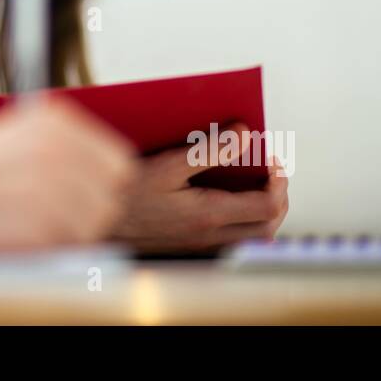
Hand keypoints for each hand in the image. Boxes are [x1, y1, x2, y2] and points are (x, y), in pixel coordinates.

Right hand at [0, 97, 137, 250]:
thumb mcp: (8, 137)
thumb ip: (58, 148)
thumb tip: (111, 177)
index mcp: (55, 120)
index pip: (117, 163)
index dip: (96, 185)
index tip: (72, 196)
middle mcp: (60, 147)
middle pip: (111, 197)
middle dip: (86, 211)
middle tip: (43, 217)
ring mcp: (53, 188)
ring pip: (94, 227)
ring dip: (68, 234)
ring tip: (23, 226)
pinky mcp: (41, 229)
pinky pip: (70, 250)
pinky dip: (48, 252)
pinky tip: (13, 238)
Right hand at [112, 123, 289, 253]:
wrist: (101, 219)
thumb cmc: (128, 191)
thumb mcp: (168, 164)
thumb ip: (210, 150)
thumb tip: (244, 134)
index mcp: (209, 215)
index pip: (266, 206)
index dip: (278, 182)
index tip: (271, 160)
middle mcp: (210, 236)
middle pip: (268, 228)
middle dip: (279, 199)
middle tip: (272, 173)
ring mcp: (202, 245)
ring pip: (253, 239)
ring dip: (264, 213)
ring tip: (257, 185)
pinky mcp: (192, 246)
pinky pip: (234, 242)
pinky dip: (245, 223)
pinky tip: (233, 203)